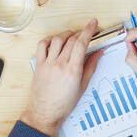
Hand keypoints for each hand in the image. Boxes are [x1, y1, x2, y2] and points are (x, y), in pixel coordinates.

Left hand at [23, 19, 102, 134]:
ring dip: (65, 34)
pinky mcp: (38, 65)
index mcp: (72, 70)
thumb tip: (98, 54)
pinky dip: (48, 39)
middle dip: (80, 32)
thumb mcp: (83, 86)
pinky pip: (42, 45)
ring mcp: (47, 64)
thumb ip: (90, 67)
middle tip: (86, 32)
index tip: (93, 23)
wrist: (45, 113)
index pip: (81, 43)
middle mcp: (59, 64)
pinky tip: (54, 41)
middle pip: (71, 40)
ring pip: (57, 39)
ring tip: (71, 36)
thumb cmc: (63, 104)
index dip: (88, 30)